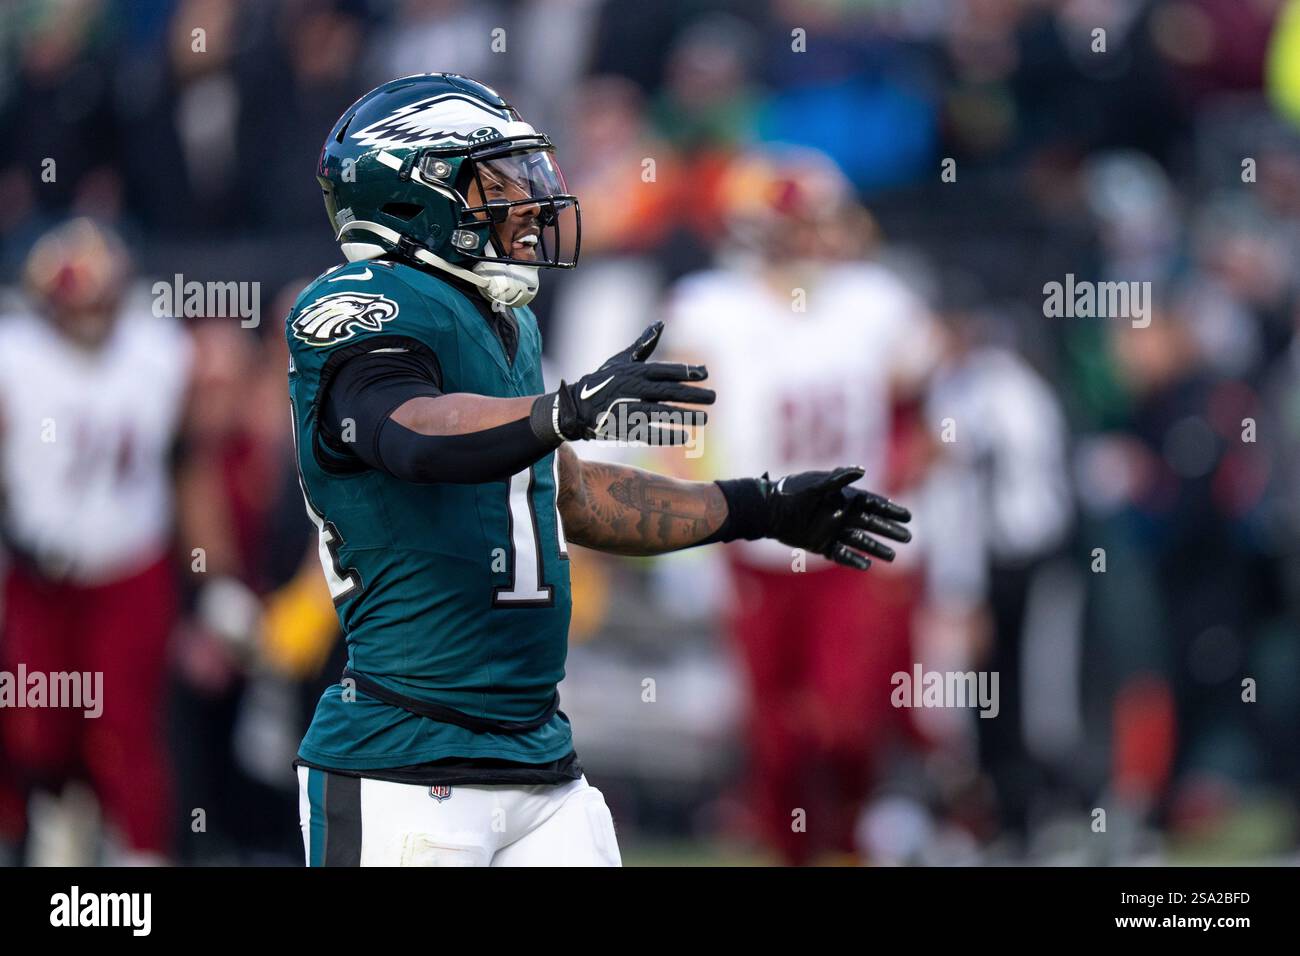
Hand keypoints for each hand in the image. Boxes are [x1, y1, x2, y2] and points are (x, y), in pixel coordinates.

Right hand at [545, 322, 714, 442]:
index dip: (686, 371)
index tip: (705, 374)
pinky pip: (648, 432)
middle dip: (693, 394)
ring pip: (661, 412)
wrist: (576, 407)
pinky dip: (666, 435)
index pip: (665, 370)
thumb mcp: (621, 360)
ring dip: (684, 416)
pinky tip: (684, 436)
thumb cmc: (603, 381)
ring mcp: (628, 409)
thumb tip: (660, 323)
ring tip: (705, 418)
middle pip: (668, 391)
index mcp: (634, 372)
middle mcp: (633, 389)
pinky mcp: (623, 428)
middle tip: (714, 397)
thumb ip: (643, 345)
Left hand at [762, 466, 911, 569]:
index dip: (890, 510)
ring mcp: (832, 530)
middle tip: (908, 537)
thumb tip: (861, 470)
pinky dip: (854, 559)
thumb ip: (838, 479)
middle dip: (889, 530)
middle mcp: (841, 514)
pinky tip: (867, 566)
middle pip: (871, 524)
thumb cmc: (791, 493)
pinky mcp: (821, 544)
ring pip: (860, 541)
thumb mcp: (815, 485)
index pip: (873, 504)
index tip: (908, 516)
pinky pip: (842, 554)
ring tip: (894, 557)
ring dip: (877, 548)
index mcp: (843, 497)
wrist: (768, 511)